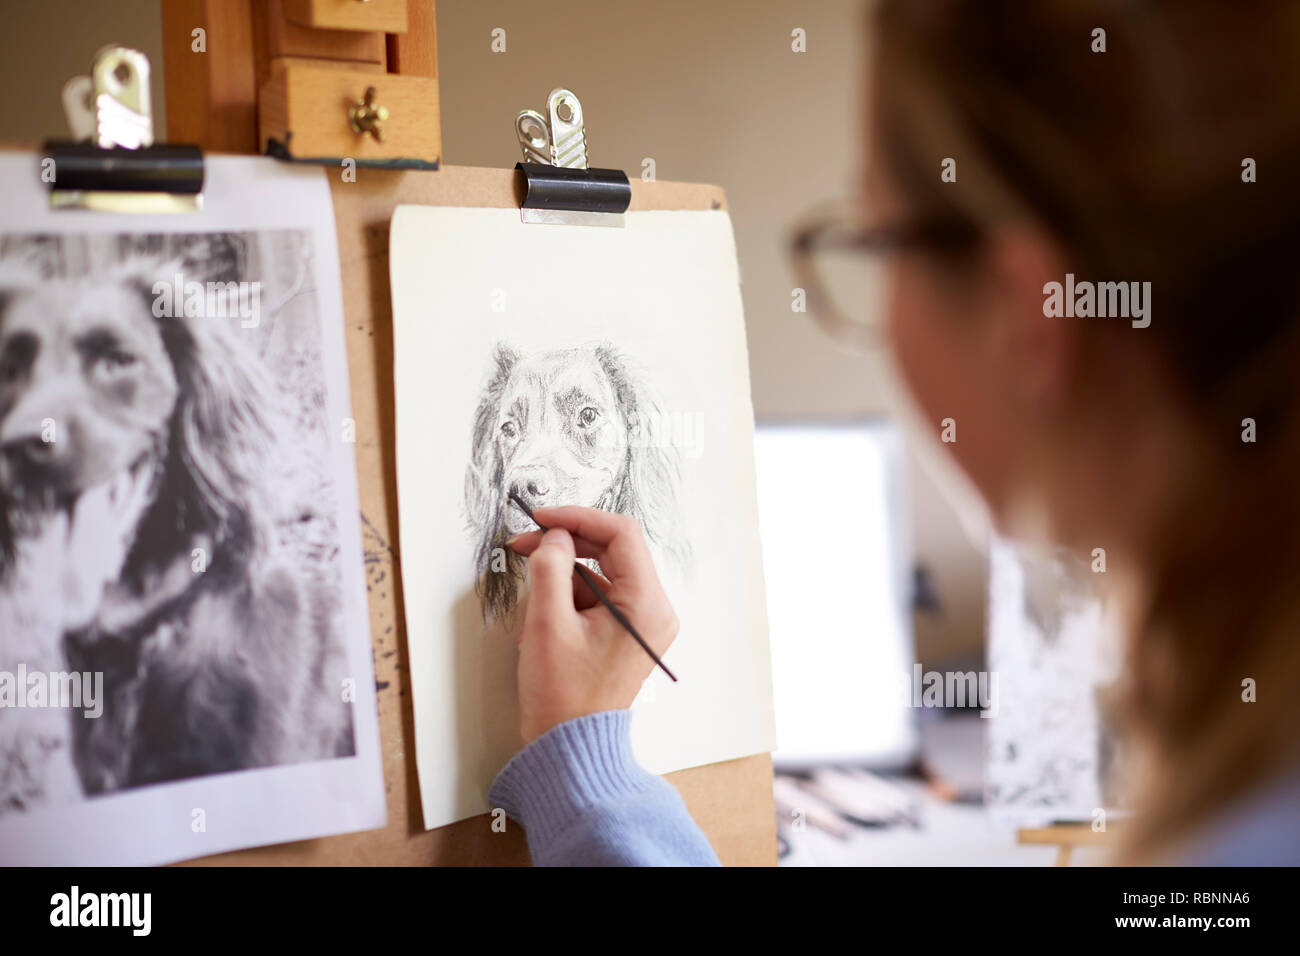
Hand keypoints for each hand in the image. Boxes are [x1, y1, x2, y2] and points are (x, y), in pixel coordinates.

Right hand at [506, 506, 679, 742]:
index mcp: (646, 604)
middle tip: (525, 545)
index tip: (542, 518)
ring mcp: (640, 621)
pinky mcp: (625, 631)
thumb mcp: (547, 623)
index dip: (578, 517)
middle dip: (565, 544)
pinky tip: (542, 624)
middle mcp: (653, 609)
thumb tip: (554, 536)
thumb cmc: (563, 696)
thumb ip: (550, 568)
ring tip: (533, 612)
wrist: (568, 746)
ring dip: (561, 579)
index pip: (621, 534)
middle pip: (610, 550)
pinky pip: (596, 596)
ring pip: (598, 572)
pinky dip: (566, 599)